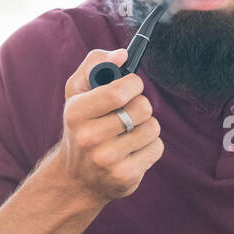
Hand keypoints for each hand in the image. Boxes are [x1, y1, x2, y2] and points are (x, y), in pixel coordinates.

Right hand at [57, 47, 163, 206]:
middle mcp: (89, 138)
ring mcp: (107, 160)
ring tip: (129, 133)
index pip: (118, 92)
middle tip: (128, 113)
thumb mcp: (78, 91)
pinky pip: (157, 148)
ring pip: (153, 127)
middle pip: (142, 108)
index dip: (134, 84)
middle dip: (141, 106)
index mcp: (76, 112)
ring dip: (147, 126)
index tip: (132, 87)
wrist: (77, 178)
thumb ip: (96, 64)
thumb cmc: (82, 125)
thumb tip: (123, 55)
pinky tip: (133, 151)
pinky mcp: (124, 176)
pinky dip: (150, 146)